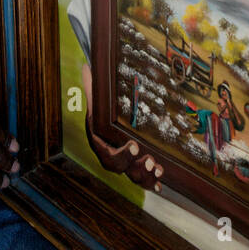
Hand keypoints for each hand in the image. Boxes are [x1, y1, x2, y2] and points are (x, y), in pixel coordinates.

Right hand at [81, 63, 162, 191]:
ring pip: (133, 177)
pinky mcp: (135, 167)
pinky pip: (143, 180)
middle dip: (136, 167)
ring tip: (158, 168)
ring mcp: (124, 165)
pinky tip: (161, 183)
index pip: (108, 154)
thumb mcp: (98, 101)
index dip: (120, 154)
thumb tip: (87, 67)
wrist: (107, 124)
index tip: (134, 146)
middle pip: (122, 170)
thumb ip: (93, 87)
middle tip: (150, 160)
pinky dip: (152, 182)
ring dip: (146, 176)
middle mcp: (111, 157)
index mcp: (100, 144)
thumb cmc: (103, 112)